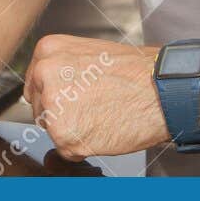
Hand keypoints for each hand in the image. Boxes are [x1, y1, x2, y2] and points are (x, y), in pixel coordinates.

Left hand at [21, 37, 167, 160]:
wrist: (164, 90)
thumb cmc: (137, 73)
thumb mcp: (90, 54)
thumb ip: (63, 69)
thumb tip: (45, 90)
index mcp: (49, 50)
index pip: (35, 84)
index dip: (58, 96)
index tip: (76, 96)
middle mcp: (45, 74)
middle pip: (41, 108)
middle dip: (64, 114)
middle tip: (95, 105)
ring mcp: (52, 104)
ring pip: (52, 129)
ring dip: (74, 130)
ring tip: (102, 114)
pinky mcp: (63, 134)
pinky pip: (66, 149)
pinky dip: (83, 146)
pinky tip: (104, 128)